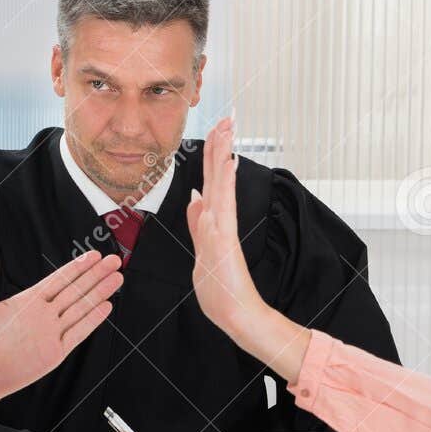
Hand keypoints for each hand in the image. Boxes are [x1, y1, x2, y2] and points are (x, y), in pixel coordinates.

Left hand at [0, 248, 121, 407]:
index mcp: (27, 301)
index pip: (59, 280)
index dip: (77, 268)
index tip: (92, 256)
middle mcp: (42, 315)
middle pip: (76, 290)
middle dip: (96, 275)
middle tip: (113, 261)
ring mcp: (51, 333)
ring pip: (81, 308)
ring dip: (100, 293)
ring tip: (116, 278)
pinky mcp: (55, 352)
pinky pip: (79, 333)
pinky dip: (93, 320)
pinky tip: (106, 307)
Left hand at [187, 118, 311, 380]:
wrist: (235, 314)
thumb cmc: (220, 290)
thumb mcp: (202, 250)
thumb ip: (198, 224)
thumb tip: (195, 197)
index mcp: (213, 221)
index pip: (212, 180)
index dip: (213, 155)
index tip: (218, 131)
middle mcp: (219, 219)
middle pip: (218, 174)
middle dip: (220, 144)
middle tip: (226, 117)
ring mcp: (223, 227)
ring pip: (220, 182)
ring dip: (222, 153)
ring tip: (227, 127)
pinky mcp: (224, 238)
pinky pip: (223, 203)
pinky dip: (225, 181)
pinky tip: (228, 161)